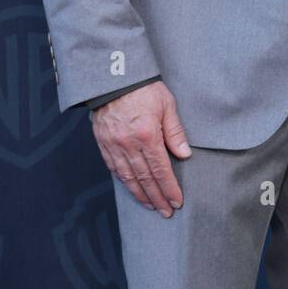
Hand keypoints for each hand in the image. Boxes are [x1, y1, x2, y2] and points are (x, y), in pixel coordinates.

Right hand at [91, 79, 191, 216]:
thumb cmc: (143, 88)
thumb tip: (184, 155)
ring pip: (127, 177)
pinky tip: (132, 188)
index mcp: (147, 135)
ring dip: (140, 194)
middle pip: (144, 178)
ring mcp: (113, 145)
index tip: (176, 201)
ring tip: (151, 205)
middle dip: (157, 197)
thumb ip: (175, 132)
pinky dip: (124, 181)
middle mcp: (128, 144)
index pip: (160, 169)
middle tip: (166, 211)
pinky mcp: (103, 142)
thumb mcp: (167, 105)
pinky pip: (113, 168)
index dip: (169, 188)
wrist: (114, 77)